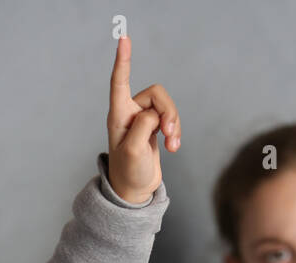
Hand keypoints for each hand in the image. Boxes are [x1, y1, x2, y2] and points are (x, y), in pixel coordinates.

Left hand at [105, 35, 178, 203]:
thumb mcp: (134, 149)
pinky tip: (173, 147)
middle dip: (168, 112)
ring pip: (166, 107)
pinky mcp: (155, 127)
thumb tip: (154, 115)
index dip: (123, 60)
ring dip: (174, 124)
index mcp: (119, 114)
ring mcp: (144, 119)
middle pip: (156, 95)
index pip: (119, 81)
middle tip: (169, 133)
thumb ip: (143, 126)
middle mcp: (130, 112)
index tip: (124, 39)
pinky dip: (176, 131)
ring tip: (173, 146)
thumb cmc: (128, 171)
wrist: (134, 190)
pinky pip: (171, 118)